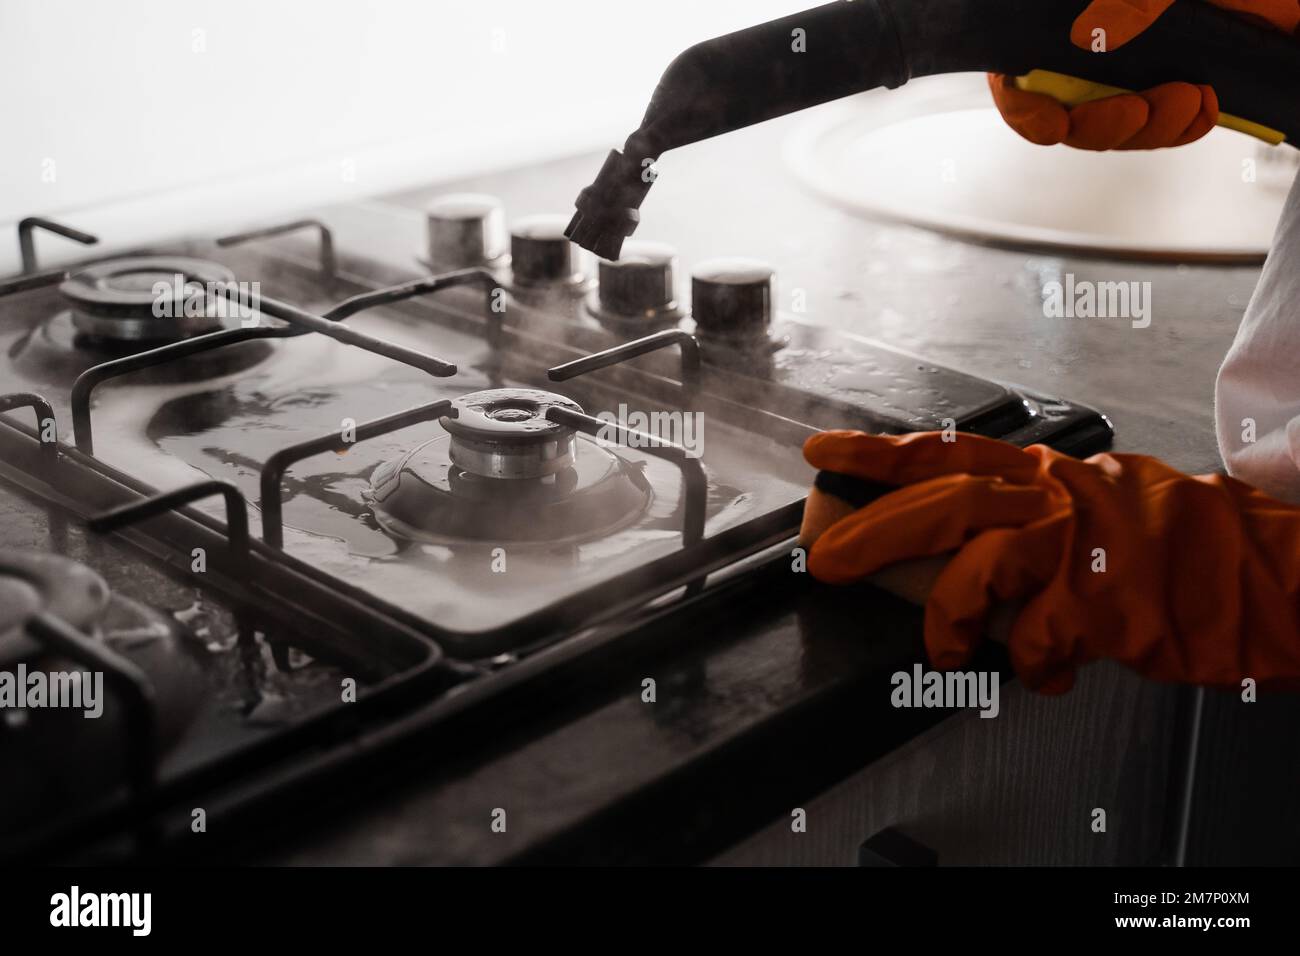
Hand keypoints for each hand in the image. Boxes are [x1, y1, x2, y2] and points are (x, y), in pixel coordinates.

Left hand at [802, 431, 1299, 692]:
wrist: (1257, 572)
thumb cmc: (1169, 543)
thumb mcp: (1089, 505)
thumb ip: (1024, 514)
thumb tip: (953, 544)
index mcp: (1046, 474)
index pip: (946, 452)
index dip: (878, 452)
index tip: (822, 451)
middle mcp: (1057, 499)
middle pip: (948, 504)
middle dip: (877, 530)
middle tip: (830, 558)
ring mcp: (1081, 548)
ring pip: (983, 564)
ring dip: (947, 613)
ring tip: (939, 648)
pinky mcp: (1103, 602)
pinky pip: (1034, 636)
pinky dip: (1027, 663)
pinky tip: (1042, 670)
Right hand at [988, 0, 1298, 149]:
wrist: (1294, 0)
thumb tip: (1087, 28)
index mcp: (1074, 18)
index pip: (1018, 75)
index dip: (1023, 105)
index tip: (1051, 123)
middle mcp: (1094, 45)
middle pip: (1064, 113)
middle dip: (1102, 124)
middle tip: (1140, 111)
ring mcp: (1132, 70)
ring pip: (1112, 130)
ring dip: (1149, 128)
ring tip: (1191, 98)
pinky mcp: (1170, 88)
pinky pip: (1157, 130)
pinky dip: (1180, 128)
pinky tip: (1204, 106)